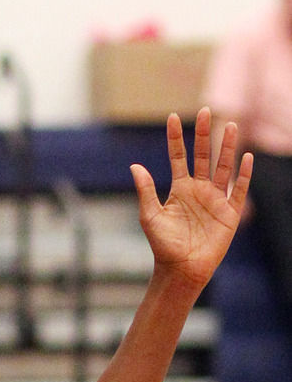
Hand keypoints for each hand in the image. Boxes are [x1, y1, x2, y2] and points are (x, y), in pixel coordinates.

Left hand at [131, 108, 251, 291]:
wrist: (181, 270)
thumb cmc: (163, 245)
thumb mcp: (150, 216)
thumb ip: (145, 191)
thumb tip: (135, 166)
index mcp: (180, 189)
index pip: (179, 157)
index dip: (175, 139)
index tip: (171, 118)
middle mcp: (199, 190)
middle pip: (203, 156)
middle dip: (204, 134)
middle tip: (205, 111)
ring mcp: (216, 200)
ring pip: (223, 167)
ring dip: (227, 147)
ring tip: (230, 125)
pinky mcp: (230, 214)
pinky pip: (239, 190)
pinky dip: (243, 175)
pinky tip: (246, 157)